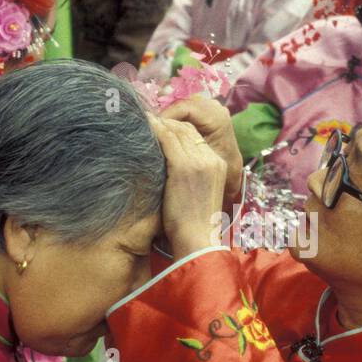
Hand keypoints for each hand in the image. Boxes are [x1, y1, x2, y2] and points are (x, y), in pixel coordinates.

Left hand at [151, 116, 227, 258]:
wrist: (198, 241)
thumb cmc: (195, 225)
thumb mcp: (200, 194)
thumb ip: (192, 176)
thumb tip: (171, 167)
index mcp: (220, 165)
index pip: (197, 137)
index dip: (177, 129)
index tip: (159, 127)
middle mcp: (212, 159)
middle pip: (187, 130)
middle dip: (167, 123)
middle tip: (146, 120)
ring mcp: (199, 161)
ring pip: (177, 131)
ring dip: (158, 124)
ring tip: (141, 120)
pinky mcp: (184, 166)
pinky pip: (167, 139)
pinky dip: (154, 130)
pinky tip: (142, 126)